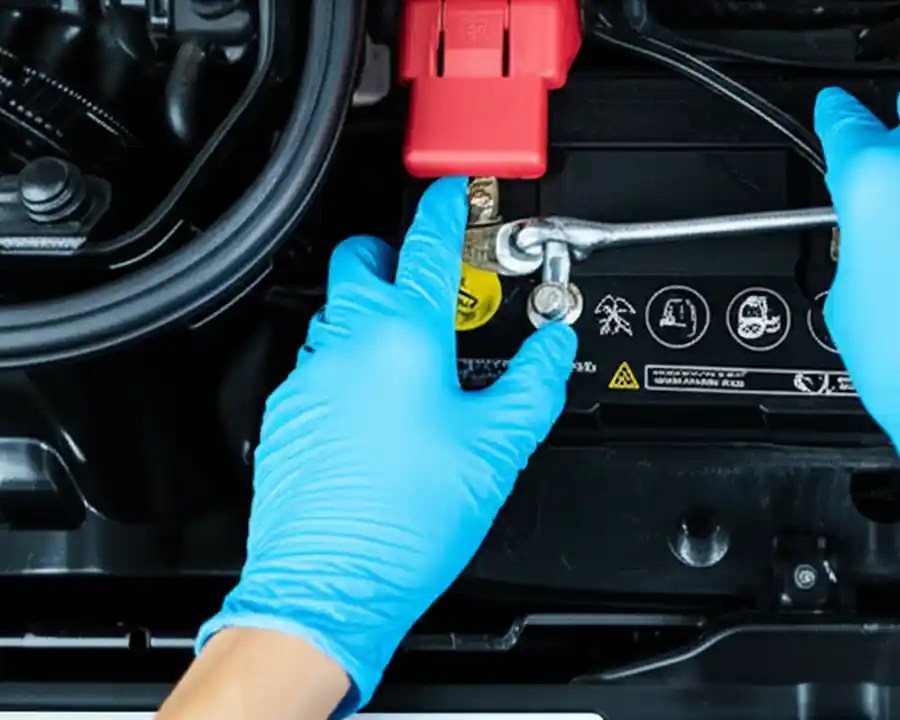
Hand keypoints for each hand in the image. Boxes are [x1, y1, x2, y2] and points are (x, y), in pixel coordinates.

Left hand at [198, 177, 577, 713]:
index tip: (447, 193)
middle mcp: (347, 343)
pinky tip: (378, 416)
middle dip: (392, 255)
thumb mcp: (498, 446)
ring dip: (373, 317)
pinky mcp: (286, 413)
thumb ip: (533, 383)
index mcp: (404, 336)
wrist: (330, 583)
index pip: (425, 245)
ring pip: (338, 315)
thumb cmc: (407, 519)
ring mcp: (308, 377)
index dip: (442, 208)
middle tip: (428, 281)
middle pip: (360, 261)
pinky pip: (319, 366)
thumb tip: (555, 347)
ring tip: (414, 364)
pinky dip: (350, 369)